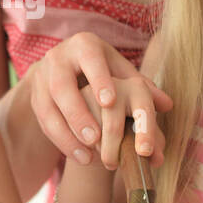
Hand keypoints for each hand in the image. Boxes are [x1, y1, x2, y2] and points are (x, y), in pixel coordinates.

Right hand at [26, 31, 171, 167]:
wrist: (66, 68)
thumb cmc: (102, 71)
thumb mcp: (121, 72)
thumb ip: (142, 87)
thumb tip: (167, 104)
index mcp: (84, 45)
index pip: (90, 60)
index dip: (98, 80)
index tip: (109, 103)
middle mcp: (58, 58)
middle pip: (62, 86)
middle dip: (78, 112)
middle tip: (95, 137)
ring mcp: (42, 78)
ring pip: (48, 107)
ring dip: (67, 133)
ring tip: (88, 155)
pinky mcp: (35, 99)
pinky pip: (44, 122)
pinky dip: (61, 142)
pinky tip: (80, 157)